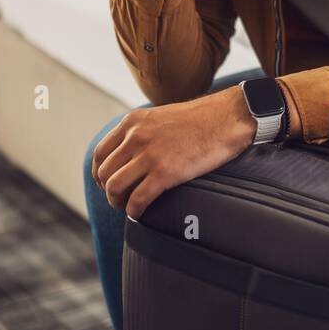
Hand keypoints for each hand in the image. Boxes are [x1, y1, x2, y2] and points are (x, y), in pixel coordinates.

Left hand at [92, 86, 256, 219]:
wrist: (229, 118)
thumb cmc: (203, 119)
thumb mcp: (162, 116)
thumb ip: (143, 131)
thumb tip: (133, 153)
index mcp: (133, 122)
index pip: (100, 153)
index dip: (99, 174)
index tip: (107, 183)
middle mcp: (136, 137)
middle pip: (104, 173)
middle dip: (108, 191)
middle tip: (121, 198)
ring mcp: (149, 155)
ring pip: (114, 187)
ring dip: (118, 202)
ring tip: (128, 206)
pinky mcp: (165, 173)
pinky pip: (137, 199)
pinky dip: (135, 211)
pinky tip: (141, 213)